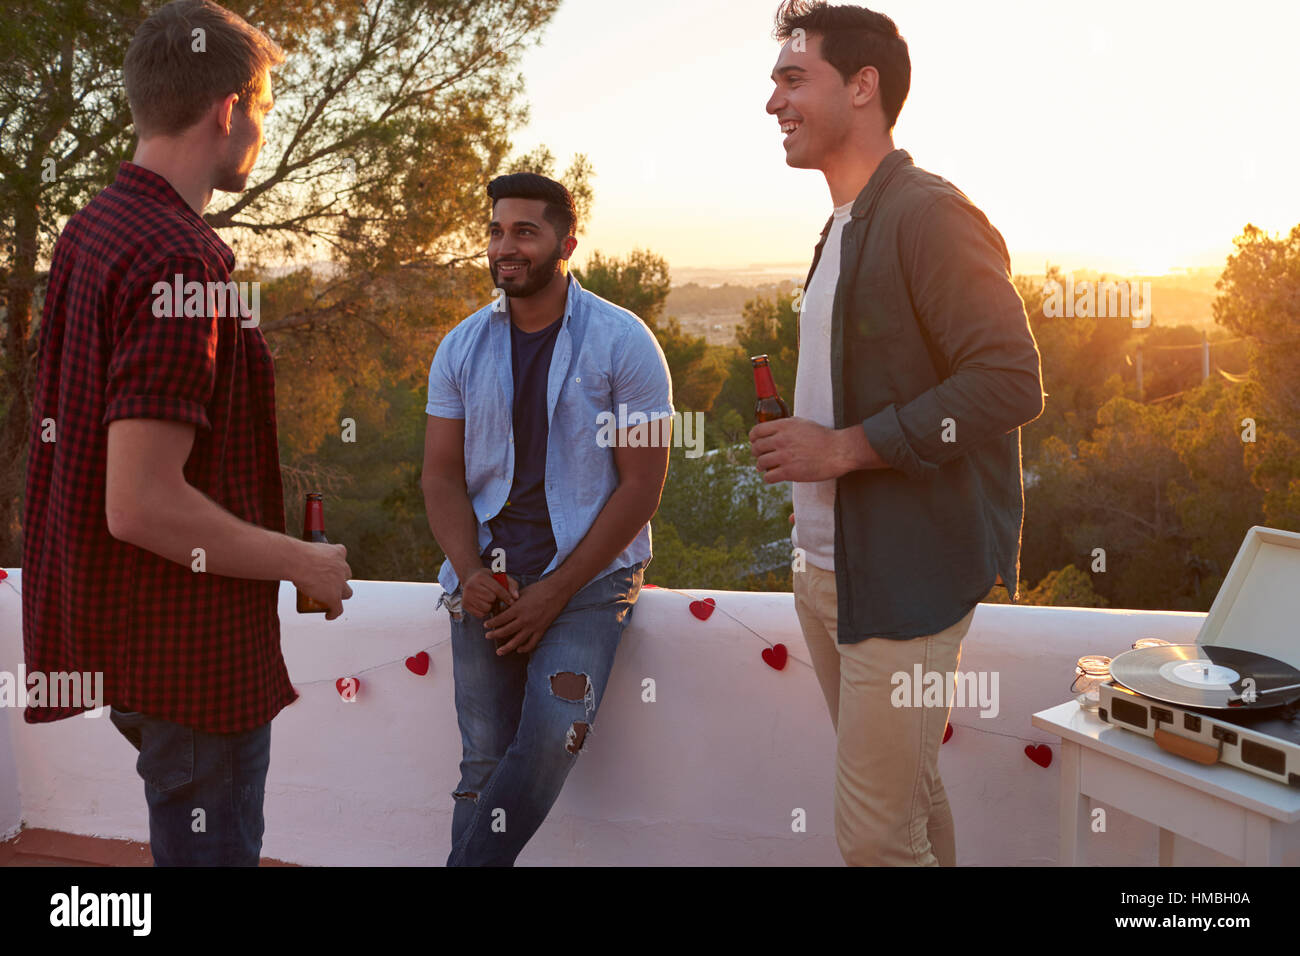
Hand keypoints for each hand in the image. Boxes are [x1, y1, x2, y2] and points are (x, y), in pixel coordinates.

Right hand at [292, 540, 353, 620]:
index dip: (336, 560)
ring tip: (331, 598)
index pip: (341, 553)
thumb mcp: (305, 549)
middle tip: (328, 582)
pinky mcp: (334, 596)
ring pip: (347, 592)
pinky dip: (334, 613)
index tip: (328, 563)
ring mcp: (340, 583)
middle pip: (346, 574)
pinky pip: (338, 609)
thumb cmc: (295, 553)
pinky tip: (328, 615)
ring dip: (340, 595)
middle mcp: (342, 567)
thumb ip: (303, 553)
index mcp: (337, 552)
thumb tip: (287, 557)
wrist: (296, 561)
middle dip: (340, 578)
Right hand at [461, 568, 517, 618]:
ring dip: (491, 606)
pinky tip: (484, 604)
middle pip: (491, 599)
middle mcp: (470, 586)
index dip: (507, 596)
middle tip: (495, 596)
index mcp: (480, 576)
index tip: (512, 601)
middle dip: (496, 599)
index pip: (497, 589)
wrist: (471, 579)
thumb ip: (511, 585)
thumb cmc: (490, 579)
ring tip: (489, 600)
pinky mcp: (464, 605)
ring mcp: (466, 596)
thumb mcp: (501, 577)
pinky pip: (481, 614)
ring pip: (486, 608)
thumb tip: (516, 597)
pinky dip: (485, 611)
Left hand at [485, 575, 569, 655]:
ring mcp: (533, 626)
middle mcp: (524, 619)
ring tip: (499, 652)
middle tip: (488, 637)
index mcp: (518, 609)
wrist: (556, 591)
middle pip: (505, 631)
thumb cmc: (538, 589)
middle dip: (494, 635)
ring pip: (517, 641)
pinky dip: (524, 648)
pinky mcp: (541, 630)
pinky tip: (518, 649)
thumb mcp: (522, 593)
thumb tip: (502, 609)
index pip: (500, 619)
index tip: (485, 625)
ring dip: (507, 647)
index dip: (491, 623)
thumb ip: (512, 602)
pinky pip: (532, 643)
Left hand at [749, 417, 880, 481]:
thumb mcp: (802, 423)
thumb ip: (785, 426)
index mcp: (783, 426)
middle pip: (756, 448)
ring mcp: (784, 456)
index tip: (755, 443)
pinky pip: (768, 477)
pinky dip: (769, 478)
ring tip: (767, 468)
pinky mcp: (789, 472)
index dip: (753, 438)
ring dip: (762, 466)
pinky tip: (774, 476)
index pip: (756, 431)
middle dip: (757, 454)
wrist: (839, 451)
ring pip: (760, 463)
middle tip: (761, 457)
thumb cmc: (823, 437)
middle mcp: (781, 439)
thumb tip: (770, 431)